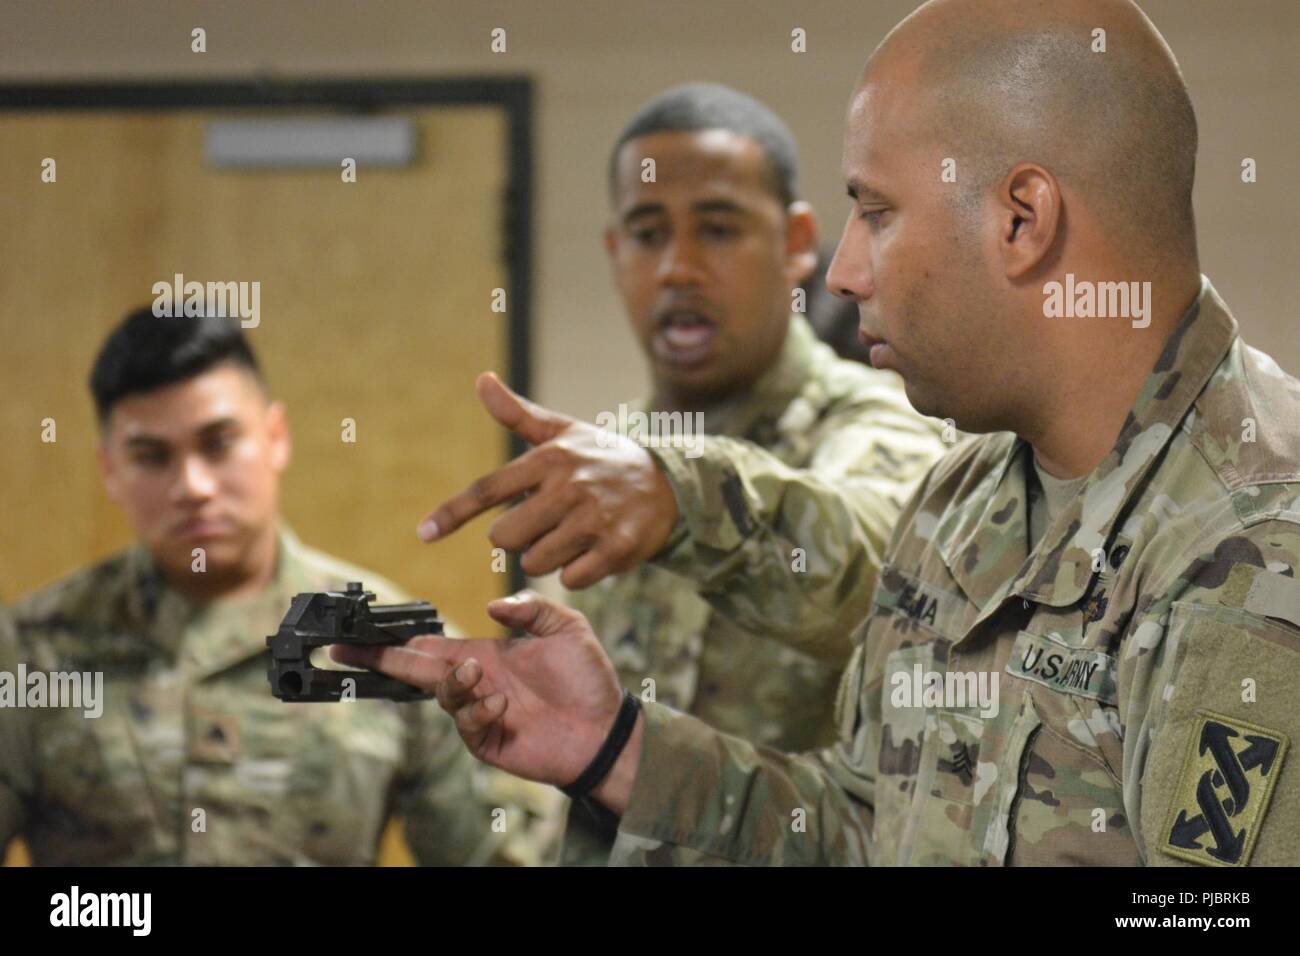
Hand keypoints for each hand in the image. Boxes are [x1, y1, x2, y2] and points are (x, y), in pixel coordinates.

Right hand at [329, 591, 642, 811]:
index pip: (431, 643)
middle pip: (416, 669)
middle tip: (347, 649)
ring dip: (454, 682)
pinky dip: (479, 710)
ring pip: (442, 694)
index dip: (398, 638)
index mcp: (485, 654)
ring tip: (477, 673)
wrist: (606, 728)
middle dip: (380, 660)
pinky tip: (502, 705)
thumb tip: (493, 605)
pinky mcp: (487, 739)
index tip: (365, 630)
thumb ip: (532, 609)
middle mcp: (475, 682)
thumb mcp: (566, 628)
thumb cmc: (587, 680)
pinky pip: (467, 723)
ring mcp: (478, 712)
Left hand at [418, 372, 679, 588]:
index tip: (424, 534)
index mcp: (549, 458)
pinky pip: (570, 579)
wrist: (667, 484)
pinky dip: (575, 573)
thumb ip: (517, 414)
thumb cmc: (602, 459)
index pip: (487, 490)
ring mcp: (594, 519)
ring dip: (546, 558)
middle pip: (505, 539)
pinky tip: (591, 551)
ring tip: (571, 536)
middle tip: (543, 523)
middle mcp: (569, 487)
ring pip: (535, 562)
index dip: (452, 514)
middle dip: (518, 538)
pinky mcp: (616, 548)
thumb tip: (481, 380)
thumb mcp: (562, 431)